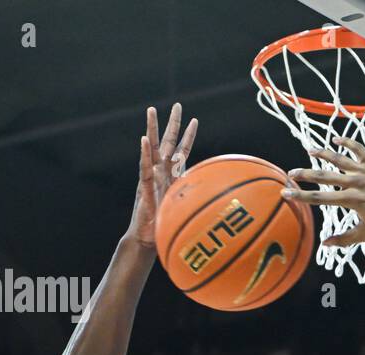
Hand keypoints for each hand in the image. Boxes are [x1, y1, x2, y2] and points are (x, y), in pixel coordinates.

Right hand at [128, 103, 198, 248]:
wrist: (149, 240)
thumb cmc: (167, 226)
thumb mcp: (187, 210)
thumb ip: (198, 200)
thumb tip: (221, 199)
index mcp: (172, 176)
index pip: (182, 152)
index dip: (189, 137)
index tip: (195, 120)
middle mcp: (160, 173)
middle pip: (167, 143)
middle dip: (172, 124)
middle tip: (177, 105)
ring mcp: (151, 179)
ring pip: (152, 149)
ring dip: (152, 129)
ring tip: (151, 110)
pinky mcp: (144, 188)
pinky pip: (145, 168)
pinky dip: (144, 154)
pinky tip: (144, 139)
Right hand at [283, 136, 364, 246]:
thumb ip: (344, 239)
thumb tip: (325, 244)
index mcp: (351, 200)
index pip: (320, 199)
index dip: (301, 196)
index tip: (286, 193)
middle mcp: (355, 183)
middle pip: (324, 176)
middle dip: (305, 174)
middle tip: (291, 173)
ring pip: (338, 158)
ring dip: (322, 153)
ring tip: (309, 151)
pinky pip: (358, 149)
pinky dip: (347, 142)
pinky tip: (336, 139)